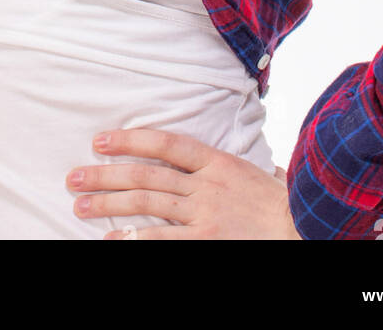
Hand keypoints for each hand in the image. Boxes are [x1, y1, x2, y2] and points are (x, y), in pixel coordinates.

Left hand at [66, 128, 302, 239]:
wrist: (309, 227)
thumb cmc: (288, 204)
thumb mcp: (257, 173)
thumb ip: (227, 167)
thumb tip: (211, 160)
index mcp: (218, 162)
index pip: (166, 143)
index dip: (131, 140)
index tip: (101, 140)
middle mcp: (206, 186)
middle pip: (146, 175)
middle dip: (106, 175)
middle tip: (74, 176)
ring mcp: (205, 215)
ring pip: (147, 205)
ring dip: (109, 204)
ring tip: (80, 205)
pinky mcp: (206, 242)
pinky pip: (162, 240)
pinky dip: (133, 238)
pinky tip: (110, 237)